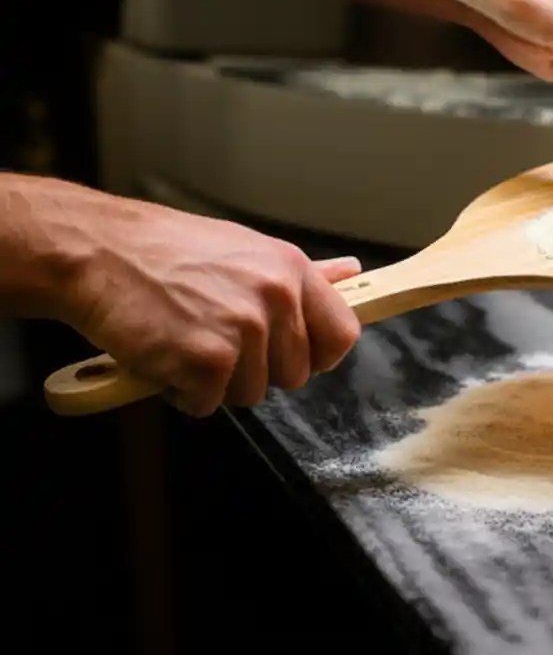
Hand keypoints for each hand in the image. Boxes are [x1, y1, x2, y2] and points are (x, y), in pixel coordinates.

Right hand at [33, 181, 362, 416]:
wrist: (96, 250)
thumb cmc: (167, 252)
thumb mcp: (246, 250)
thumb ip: (301, 275)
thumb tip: (353, 272)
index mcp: (292, 271)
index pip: (342, 335)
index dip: (318, 355)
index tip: (290, 353)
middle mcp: (276, 299)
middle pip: (295, 374)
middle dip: (256, 369)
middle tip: (213, 336)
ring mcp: (243, 331)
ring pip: (253, 393)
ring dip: (216, 381)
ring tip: (184, 339)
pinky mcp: (207, 361)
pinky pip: (207, 404)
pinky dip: (181, 391)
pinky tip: (163, 354)